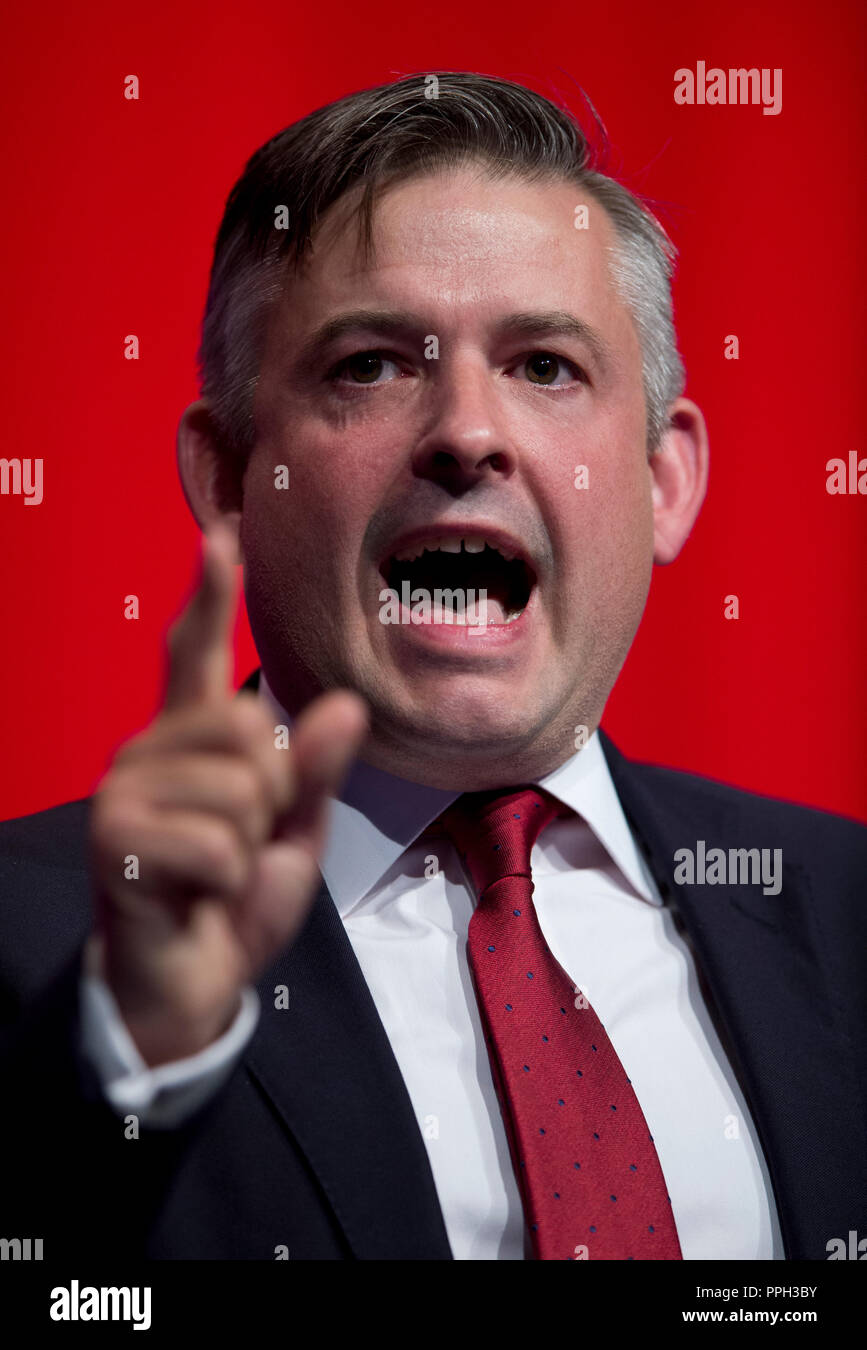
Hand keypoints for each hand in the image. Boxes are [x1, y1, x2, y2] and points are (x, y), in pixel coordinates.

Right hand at [88, 524, 366, 1065]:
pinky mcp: (114, 838)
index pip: (198, 655)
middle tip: (245, 840)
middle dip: (274, 794)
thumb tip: (345, 705)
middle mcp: (150, 751)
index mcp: (192, 742)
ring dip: (251, 841)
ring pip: (242, 785)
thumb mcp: (295, 833)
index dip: (211, 597)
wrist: (189, 986)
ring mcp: (126, 791)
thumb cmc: (235, 901)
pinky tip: (196, 895)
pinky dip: (229, 881)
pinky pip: (220, 842)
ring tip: (217, 869)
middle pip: (252, 725)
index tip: (222, 537)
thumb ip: (317, 772)